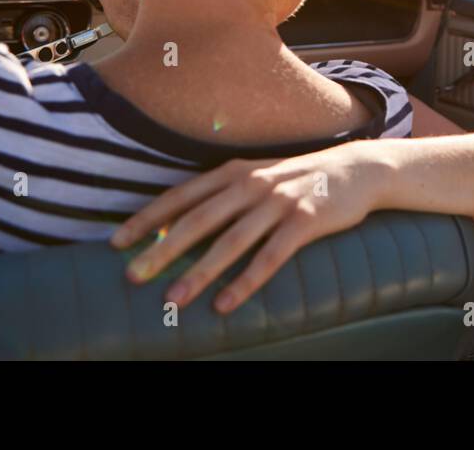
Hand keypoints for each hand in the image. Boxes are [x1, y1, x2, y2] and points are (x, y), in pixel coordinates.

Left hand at [109, 141, 386, 312]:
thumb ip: (221, 197)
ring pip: (231, 241)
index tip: (118, 243)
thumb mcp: (255, 177)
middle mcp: (251, 184)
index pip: (180, 196)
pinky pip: (271, 256)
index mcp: (232, 172)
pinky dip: (246, 281)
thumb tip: (175, 228)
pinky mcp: (306, 221)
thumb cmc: (296, 179)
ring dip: (200, 272)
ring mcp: (279, 202)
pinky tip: (226, 304)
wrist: (356, 169)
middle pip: (198, 221)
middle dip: (162, 250)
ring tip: (174, 299)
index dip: (147, 218)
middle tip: (133, 276)